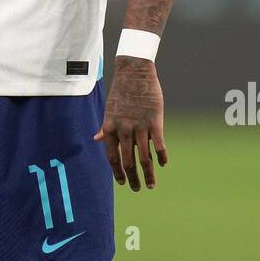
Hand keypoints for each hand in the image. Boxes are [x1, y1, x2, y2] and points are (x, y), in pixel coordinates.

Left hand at [94, 56, 166, 189]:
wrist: (134, 72)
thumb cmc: (121, 91)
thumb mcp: (109, 109)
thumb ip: (105, 127)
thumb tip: (97, 139)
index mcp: (111, 128)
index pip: (112, 157)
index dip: (117, 172)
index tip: (122, 183)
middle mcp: (124, 130)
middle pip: (128, 162)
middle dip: (133, 179)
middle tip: (137, 189)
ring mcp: (140, 126)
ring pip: (145, 158)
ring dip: (148, 174)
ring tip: (151, 186)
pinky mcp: (155, 121)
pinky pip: (159, 145)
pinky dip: (161, 156)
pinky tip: (163, 164)